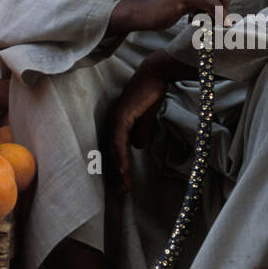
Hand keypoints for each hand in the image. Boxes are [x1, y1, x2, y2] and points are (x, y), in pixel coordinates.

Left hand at [108, 58, 169, 191]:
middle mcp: (113, 124)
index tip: (125, 184)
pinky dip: (121, 156)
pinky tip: (124, 169)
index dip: (120, 168)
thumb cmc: (150, 94)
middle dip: (117, 174)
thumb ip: (141, 132)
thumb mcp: (147, 119)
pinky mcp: (121, 117)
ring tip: (124, 186)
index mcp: (118, 125)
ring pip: (114, 150)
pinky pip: (119, 141)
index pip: (116, 151)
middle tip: (123, 192)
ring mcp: (115, 120)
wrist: (155, 76)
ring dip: (119, 169)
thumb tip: (138, 147)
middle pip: (112, 154)